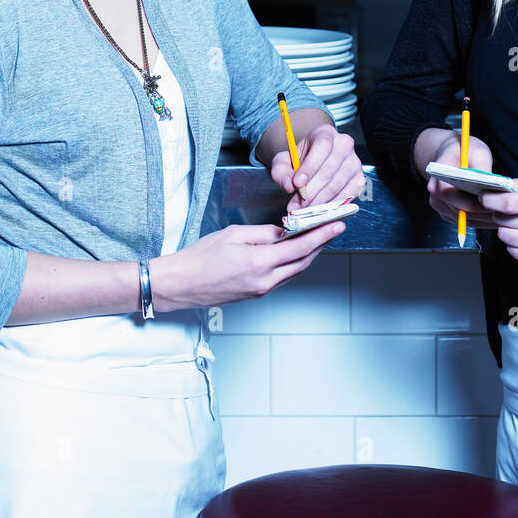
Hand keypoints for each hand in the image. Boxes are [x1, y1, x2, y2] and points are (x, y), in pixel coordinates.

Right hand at [149, 218, 346, 310]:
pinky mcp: (256, 294)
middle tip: (334, 227)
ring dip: (309, 253)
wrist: (179, 285)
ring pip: (295, 270)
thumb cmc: (200, 257)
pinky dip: (294, 262)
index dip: (322, 235)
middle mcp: (265, 281)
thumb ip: (263, 233)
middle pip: (303, 261)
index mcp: (260, 264)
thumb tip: (285, 231)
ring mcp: (261, 290)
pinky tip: (296, 251)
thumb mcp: (233, 234)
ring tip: (319, 236)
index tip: (337, 224)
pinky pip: (283, 277)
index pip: (301, 247)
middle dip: (321, 243)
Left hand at [270, 122, 364, 209]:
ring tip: (303, 209)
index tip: (297, 184)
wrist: (315, 162)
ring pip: (337, 185)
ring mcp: (355, 162)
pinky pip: (347, 195)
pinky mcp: (359, 179)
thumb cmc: (300, 160)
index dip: (310, 167)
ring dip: (318, 201)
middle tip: (296, 204)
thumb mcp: (284, 161)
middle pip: (329, 170)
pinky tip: (318, 209)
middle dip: (310, 191)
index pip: (322, 147)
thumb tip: (289, 185)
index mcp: (326, 133)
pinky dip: (331, 205)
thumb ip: (281, 171)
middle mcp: (344, 144)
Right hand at [425, 131, 503, 230]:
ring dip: (484, 220)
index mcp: (438, 176)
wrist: (450, 153)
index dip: (475, 202)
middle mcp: (435, 194)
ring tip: (506, 217)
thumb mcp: (477, 151)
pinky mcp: (447, 213)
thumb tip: (493, 185)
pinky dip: (481, 221)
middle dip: (484, 213)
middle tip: (507, 214)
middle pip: (461, 211)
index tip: (496, 203)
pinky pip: (465, 222)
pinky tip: (496, 217)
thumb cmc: (463, 150)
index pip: (453, 195)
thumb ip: (482, 167)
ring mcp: (440, 206)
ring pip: (465, 220)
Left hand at [480, 176, 517, 268]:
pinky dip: (514, 244)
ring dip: (506, 229)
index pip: (508, 203)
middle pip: (503, 220)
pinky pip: (512, 251)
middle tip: (508, 210)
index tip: (484, 197)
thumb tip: (494, 186)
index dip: (490, 200)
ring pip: (504, 236)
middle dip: (498, 213)